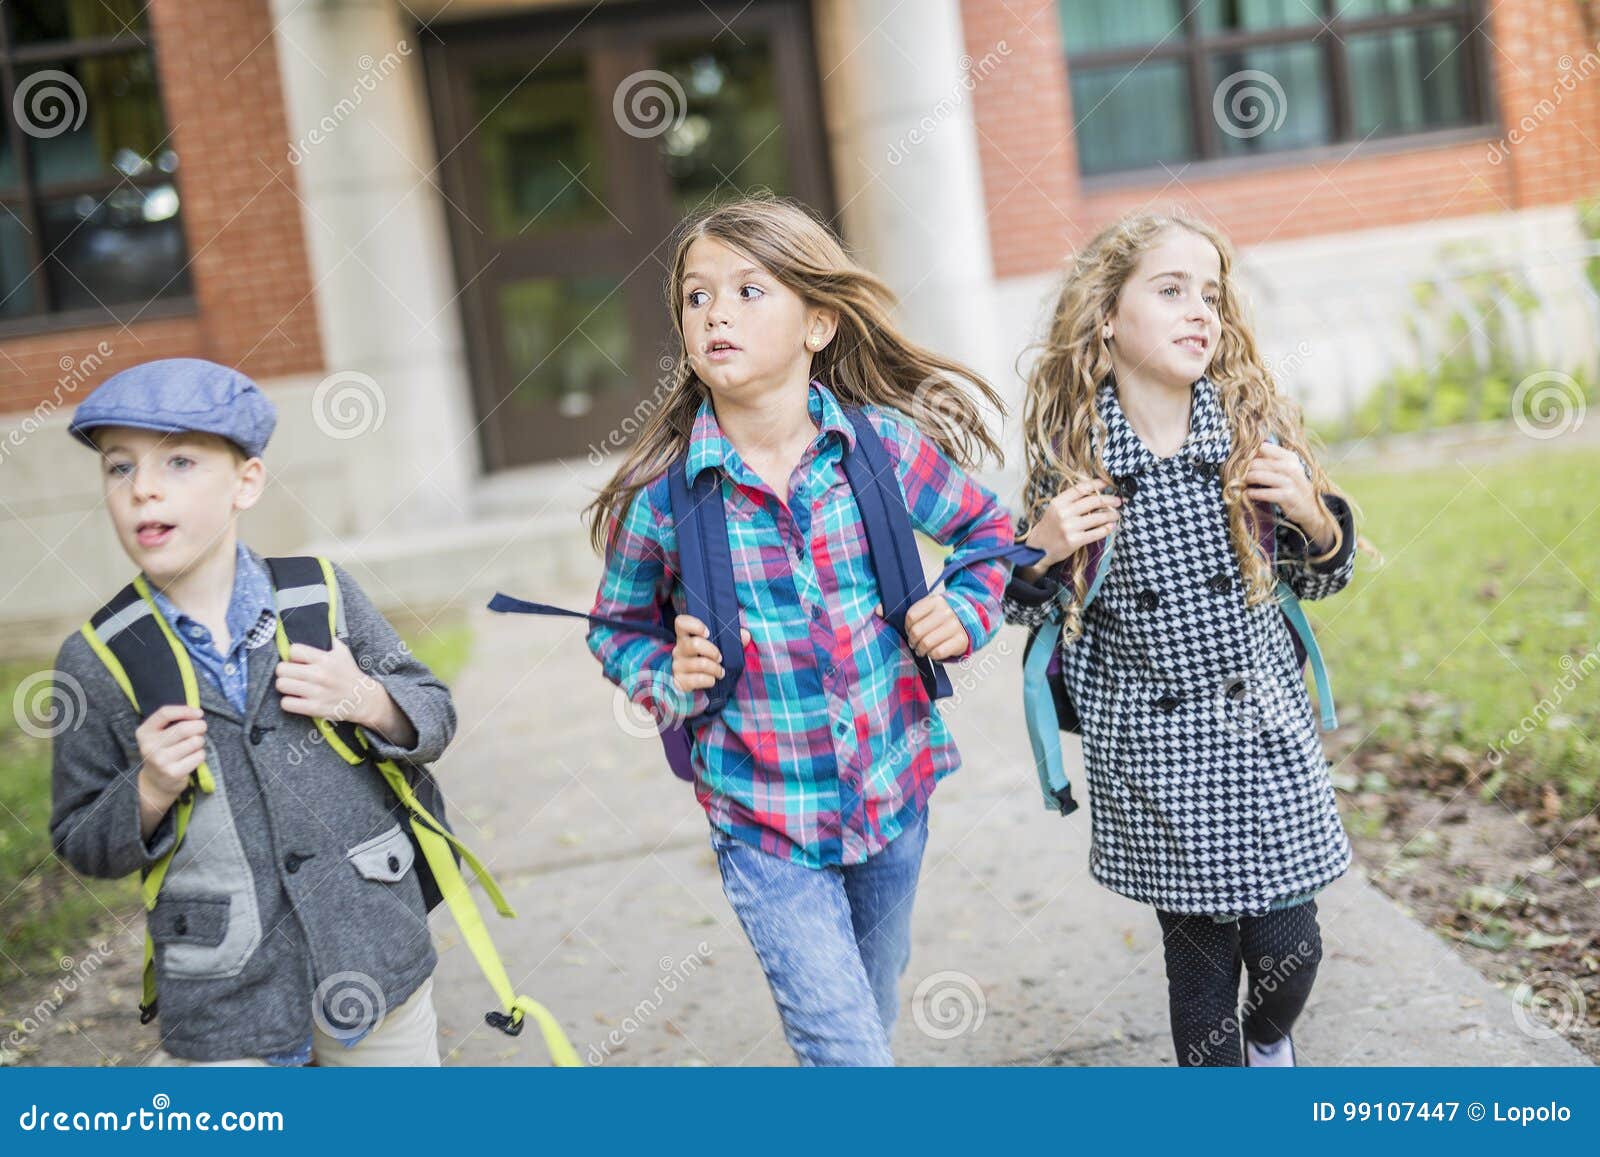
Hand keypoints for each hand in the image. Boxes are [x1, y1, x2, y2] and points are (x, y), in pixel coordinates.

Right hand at [135, 704, 205, 838]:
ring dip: (200, 741)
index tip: (199, 713)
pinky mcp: (173, 773)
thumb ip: (172, 721)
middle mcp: (149, 746)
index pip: (165, 713)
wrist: (155, 782)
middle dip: (199, 726)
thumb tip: (197, 713)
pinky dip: (200, 754)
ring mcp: (161, 761)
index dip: (185, 710)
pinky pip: (199, 756)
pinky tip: (192, 757)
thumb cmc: (162, 751)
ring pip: (194, 742)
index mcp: (144, 732)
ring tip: (194, 745)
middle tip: (202, 728)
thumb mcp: (158, 735)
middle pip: (184, 728)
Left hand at [277, 638, 416, 747]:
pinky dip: (289, 702)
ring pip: (281, 685)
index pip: (293, 650)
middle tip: (292, 674)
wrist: (363, 699)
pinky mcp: (315, 708)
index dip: (293, 655)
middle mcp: (320, 675)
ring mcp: (317, 693)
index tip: (298, 661)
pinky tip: (296, 699)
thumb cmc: (349, 673)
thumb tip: (310, 629)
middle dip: (285, 671)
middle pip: (282, 669)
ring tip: (293, 686)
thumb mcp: (342, 652)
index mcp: (325, 659)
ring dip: (285, 686)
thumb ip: (326, 640)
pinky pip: (287, 704)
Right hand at [672, 614, 751, 692]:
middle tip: (720, 658)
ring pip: (699, 664)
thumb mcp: (719, 647)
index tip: (707, 632)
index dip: (694, 624)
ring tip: (720, 671)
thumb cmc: (709, 658)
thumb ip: (733, 638)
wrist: (697, 683)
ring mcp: (678, 665)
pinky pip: (697, 679)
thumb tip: (745, 635)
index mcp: (686, 636)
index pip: (681, 622)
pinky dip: (709, 680)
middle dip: (712, 651)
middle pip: (694, 644)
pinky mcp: (680, 681)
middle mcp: (679, 649)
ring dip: (715, 668)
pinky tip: (712, 680)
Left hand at [902, 593, 969, 660]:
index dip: (907, 627)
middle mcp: (946, 612)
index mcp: (936, 601)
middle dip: (913, 641)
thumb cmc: (944, 618)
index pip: (911, 616)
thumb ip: (918, 614)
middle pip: (917, 631)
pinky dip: (932, 655)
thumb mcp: (931, 608)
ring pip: (926, 643)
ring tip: (922, 650)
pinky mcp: (961, 640)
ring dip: (921, 650)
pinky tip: (933, 652)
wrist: (968, 622)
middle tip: (914, 644)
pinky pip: (938, 652)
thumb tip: (905, 628)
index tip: (910, 631)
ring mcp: (955, 626)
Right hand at [1022, 478, 1122, 572]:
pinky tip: (1111, 526)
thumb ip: (1071, 499)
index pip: (1081, 488)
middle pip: (1093, 501)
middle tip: (1118, 501)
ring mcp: (1069, 528)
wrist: (1039, 548)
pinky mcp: (1074, 541)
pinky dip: (1106, 529)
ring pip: (1097, 518)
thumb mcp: (1055, 508)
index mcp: (1058, 502)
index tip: (1107, 484)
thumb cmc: (1050, 526)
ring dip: (1111, 515)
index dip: (1096, 484)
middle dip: (1109, 500)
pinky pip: (1095, 533)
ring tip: (1116, 514)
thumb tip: (1094, 490)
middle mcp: (1063, 513)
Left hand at [1244, 442, 1335, 550]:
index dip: (1248, 453)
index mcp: (1289, 457)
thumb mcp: (1286, 468)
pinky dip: (1253, 493)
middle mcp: (1291, 467)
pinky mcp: (1288, 496)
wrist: (1310, 507)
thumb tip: (1247, 452)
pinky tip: (1248, 493)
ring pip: (1258, 476)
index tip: (1240, 460)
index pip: (1263, 447)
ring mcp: (1290, 482)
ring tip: (1241, 483)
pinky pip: (1264, 493)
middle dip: (1244, 469)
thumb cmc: (1292, 485)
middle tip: (1236, 474)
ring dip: (1246, 480)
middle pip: (1257, 462)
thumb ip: (1269, 460)